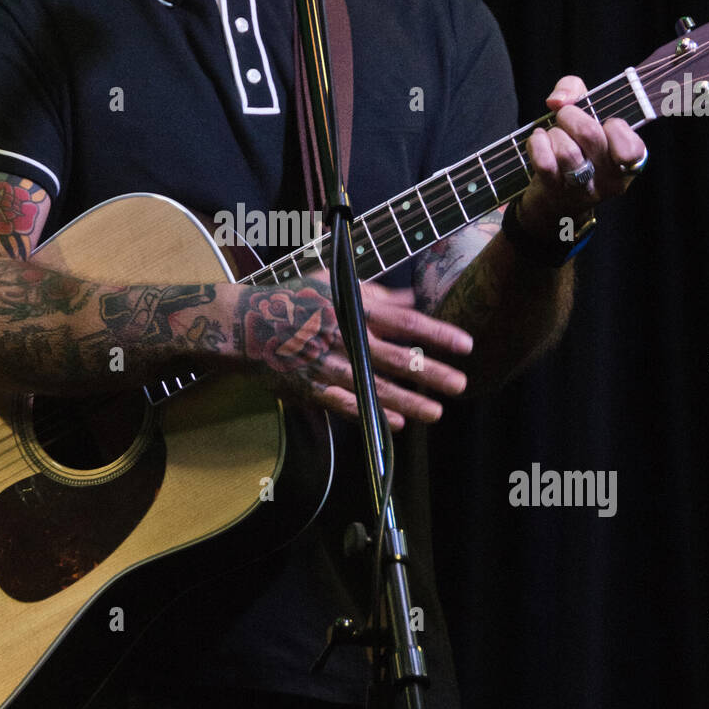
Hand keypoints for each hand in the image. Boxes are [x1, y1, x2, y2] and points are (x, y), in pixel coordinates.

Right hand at [227, 276, 471, 430]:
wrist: (242, 324)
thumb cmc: (292, 299)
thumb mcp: (333, 285)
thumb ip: (375, 294)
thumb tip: (411, 299)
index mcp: (352, 308)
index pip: (404, 323)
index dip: (437, 334)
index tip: (466, 345)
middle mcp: (343, 337)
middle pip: (395, 358)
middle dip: (430, 372)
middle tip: (461, 384)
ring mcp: (326, 365)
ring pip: (373, 387)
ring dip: (408, 401)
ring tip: (437, 412)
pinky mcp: (310, 388)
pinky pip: (344, 404)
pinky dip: (369, 414)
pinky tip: (395, 423)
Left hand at [520, 75, 646, 239]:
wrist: (554, 197)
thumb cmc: (577, 145)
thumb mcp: (584, 112)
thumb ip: (574, 89)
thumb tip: (559, 99)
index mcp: (628, 163)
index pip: (631, 148)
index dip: (614, 126)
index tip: (605, 123)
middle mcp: (609, 180)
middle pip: (591, 136)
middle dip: (571, 117)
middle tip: (565, 117)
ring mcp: (582, 190)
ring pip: (567, 152)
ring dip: (554, 133)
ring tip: (554, 135)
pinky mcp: (556, 193)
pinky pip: (545, 163)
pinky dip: (537, 144)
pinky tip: (539, 141)